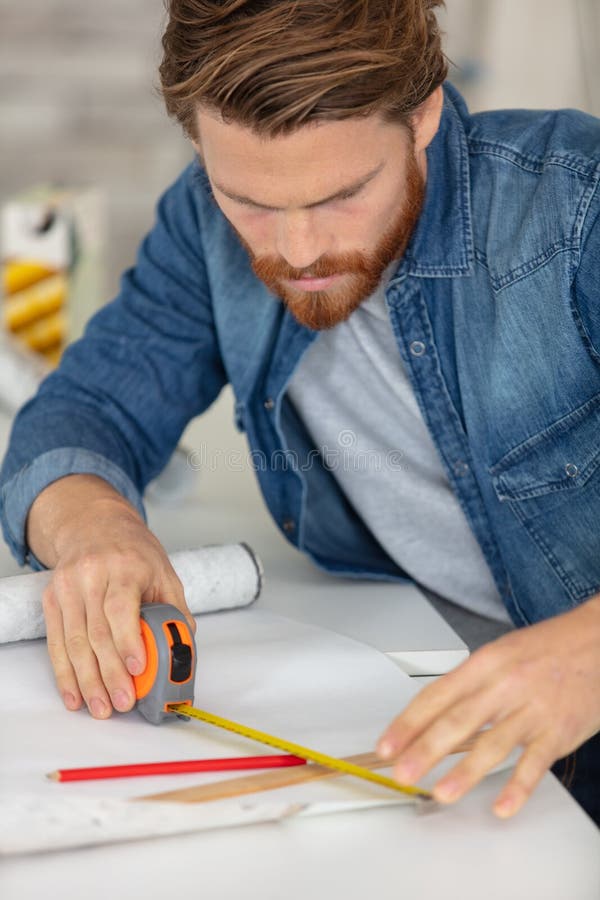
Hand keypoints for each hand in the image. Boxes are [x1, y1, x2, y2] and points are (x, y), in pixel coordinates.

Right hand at [28, 475, 195, 718]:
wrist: (95, 524)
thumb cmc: (133, 551)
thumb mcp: (163, 570)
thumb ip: (174, 608)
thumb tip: (185, 646)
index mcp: (125, 567)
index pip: (120, 607)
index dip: (127, 640)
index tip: (137, 668)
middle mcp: (91, 576)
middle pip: (97, 632)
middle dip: (110, 673)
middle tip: (123, 702)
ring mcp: (68, 588)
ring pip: (74, 642)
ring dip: (87, 681)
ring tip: (101, 708)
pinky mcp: (52, 599)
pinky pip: (56, 643)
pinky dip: (65, 673)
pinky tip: (74, 695)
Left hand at [377, 594, 599, 816]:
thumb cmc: (549, 647)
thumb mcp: (502, 653)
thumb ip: (471, 683)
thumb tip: (434, 715)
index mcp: (485, 663)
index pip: (437, 695)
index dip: (408, 722)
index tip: (387, 745)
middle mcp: (506, 685)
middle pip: (458, 720)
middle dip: (425, 749)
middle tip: (403, 772)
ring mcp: (533, 710)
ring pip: (493, 744)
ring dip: (465, 772)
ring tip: (441, 793)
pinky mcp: (559, 732)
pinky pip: (535, 765)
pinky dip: (518, 788)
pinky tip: (501, 806)